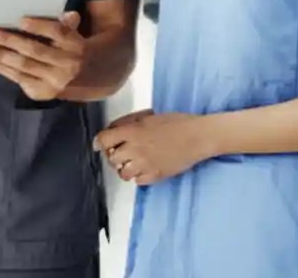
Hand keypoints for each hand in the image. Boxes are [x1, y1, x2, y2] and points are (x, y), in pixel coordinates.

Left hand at [0, 12, 84, 101]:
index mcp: (79, 45)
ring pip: (25, 67)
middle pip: (35, 50)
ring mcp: (56, 82)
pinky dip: (4, 70)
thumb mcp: (85, 35)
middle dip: (10, 41)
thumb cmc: (85, 51)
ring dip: (1, 57)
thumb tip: (68, 15)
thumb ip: (71, 25)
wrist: (100, 83)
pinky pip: (21, 79)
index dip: (39, 27)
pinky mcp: (46, 93)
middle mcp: (68, 65)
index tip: (21, 21)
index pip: (58, 33)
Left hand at [94, 111, 214, 185]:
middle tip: (121, 153)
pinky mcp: (156, 176)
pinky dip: (139, 176)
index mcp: (133, 132)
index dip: (100, 143)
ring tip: (133, 163)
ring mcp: (145, 164)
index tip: (100, 145)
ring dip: (125, 168)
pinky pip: (138, 181)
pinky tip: (146, 168)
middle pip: (111, 159)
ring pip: (123, 173)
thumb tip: (114, 128)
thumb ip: (129, 122)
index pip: (104, 140)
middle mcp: (136, 149)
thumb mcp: (149, 115)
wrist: (198, 136)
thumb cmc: (177, 122)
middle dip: (113, 156)